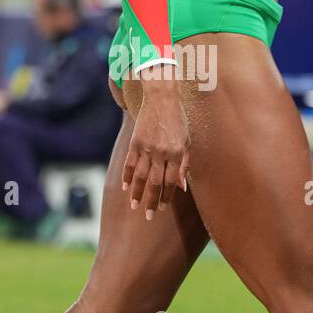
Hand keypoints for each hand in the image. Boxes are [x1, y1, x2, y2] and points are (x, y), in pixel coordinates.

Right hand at [122, 74, 189, 218]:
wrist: (161, 97)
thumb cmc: (178, 119)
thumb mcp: (187, 141)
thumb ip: (184, 164)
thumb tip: (181, 187)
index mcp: (176, 153)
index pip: (170, 181)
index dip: (166, 196)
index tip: (161, 208)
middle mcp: (161, 152)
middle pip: (154, 182)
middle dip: (151, 201)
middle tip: (148, 216)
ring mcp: (146, 147)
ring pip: (140, 176)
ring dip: (137, 193)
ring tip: (134, 206)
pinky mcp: (135, 141)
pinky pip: (129, 162)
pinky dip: (127, 176)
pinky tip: (125, 187)